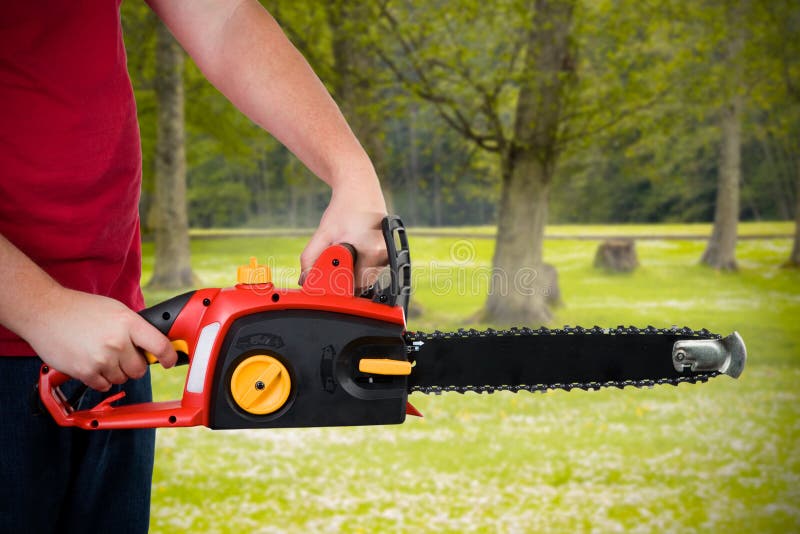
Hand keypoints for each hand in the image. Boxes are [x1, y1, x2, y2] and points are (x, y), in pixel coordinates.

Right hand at [25, 288, 177, 390]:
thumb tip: (153, 345)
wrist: (45, 312)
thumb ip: (134, 328)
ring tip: (102, 355)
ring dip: (116, 371)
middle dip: (134, 365)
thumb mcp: (115, 310)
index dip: (169, 356)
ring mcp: (101, 359)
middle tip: (123, 355)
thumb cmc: (81, 309)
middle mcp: (117, 342)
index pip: (160, 346)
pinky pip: (104, 385)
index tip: (170, 361)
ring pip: (122, 378)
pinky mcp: (85, 372)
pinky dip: (100, 378)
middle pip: (140, 369)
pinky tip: (91, 363)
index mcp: (128, 323)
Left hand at [299, 180, 387, 290]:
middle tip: (334, 257)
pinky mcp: (388, 250)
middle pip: (362, 282)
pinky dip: (360, 261)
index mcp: (373, 252)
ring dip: (352, 268)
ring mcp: (389, 253)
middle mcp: (385, 254)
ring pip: (367, 274)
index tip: (328, 275)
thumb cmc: (344, 208)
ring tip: (344, 247)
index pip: (355, 285)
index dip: (339, 283)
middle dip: (345, 274)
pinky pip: (372, 266)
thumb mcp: (323, 233)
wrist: (359, 186)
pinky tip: (353, 245)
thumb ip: (310, 259)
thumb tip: (306, 280)